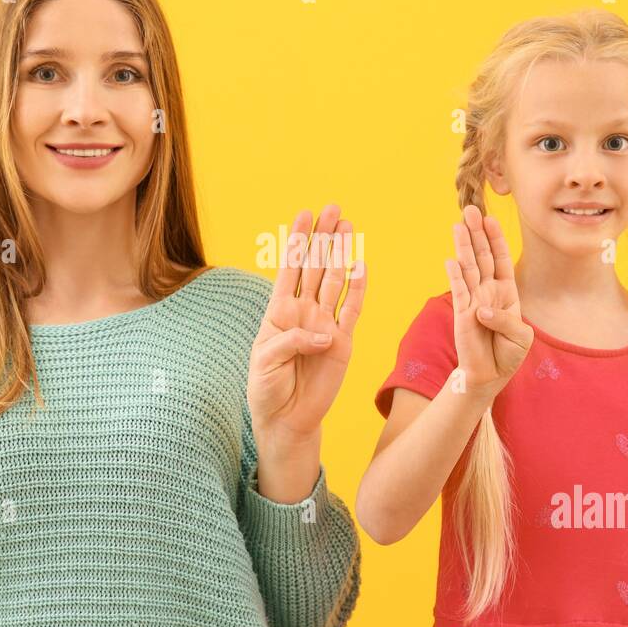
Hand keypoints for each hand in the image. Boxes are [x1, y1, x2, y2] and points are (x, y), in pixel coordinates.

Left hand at [248, 204, 366, 440]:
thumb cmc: (267, 388)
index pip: (290, 268)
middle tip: (333, 208)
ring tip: (348, 226)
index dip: (297, 241)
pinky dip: (358, 288)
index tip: (303, 214)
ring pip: (335, 281)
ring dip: (342, 254)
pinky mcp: (343, 342)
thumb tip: (325, 333)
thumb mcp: (266, 361)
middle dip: (324, 237)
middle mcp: (304, 312)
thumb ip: (291, 341)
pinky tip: (360, 264)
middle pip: (316, 266)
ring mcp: (325, 324)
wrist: (286, 418)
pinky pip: (352, 310)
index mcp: (279, 311)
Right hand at [446, 204, 533, 397]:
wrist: (490, 375)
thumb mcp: (521, 338)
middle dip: (476, 233)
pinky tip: (451, 260)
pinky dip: (455, 276)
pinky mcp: (462, 314)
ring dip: (463, 246)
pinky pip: (459, 291)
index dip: (496, 239)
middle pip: (482, 256)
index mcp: (506, 292)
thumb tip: (482, 310)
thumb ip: (506, 321)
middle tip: (470, 210)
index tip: (491, 219)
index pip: (501, 259)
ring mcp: (473, 300)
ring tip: (458, 225)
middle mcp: (488, 291)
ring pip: (468, 268)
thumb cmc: (508, 354)